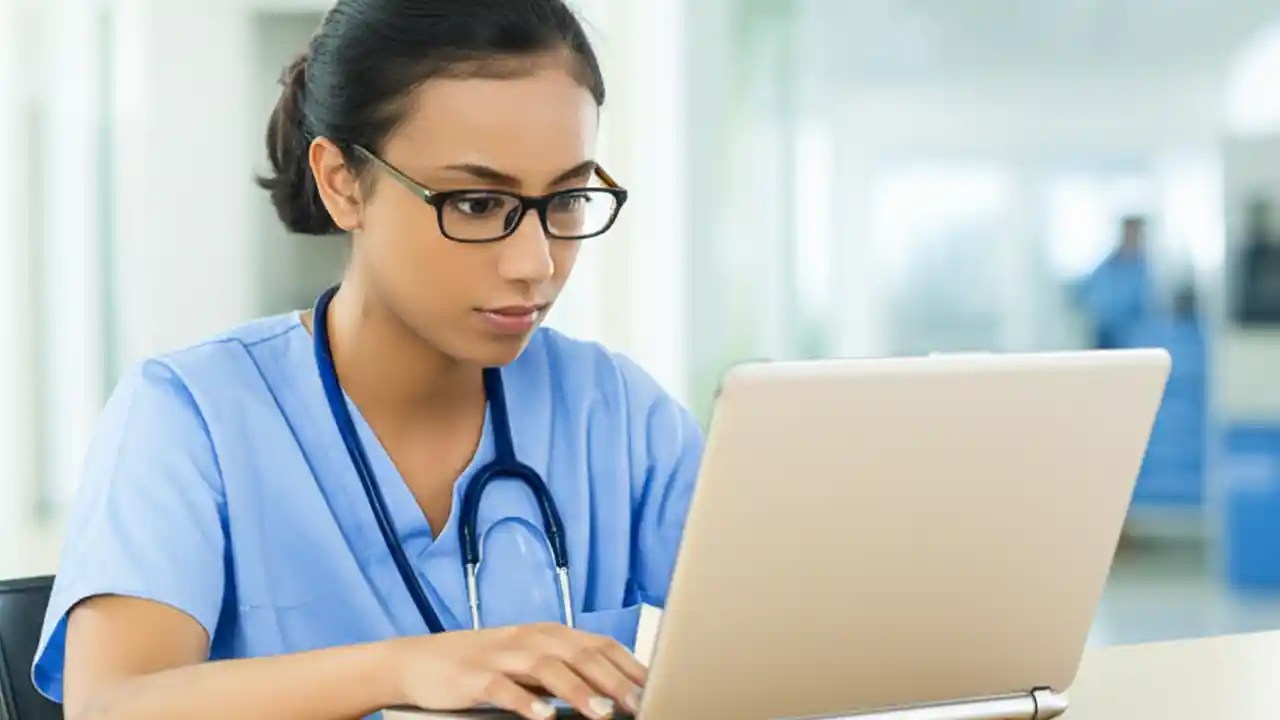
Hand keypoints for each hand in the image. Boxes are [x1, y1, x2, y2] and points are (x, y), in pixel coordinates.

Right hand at [389, 623, 646, 718]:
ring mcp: (501, 656)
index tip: (656, 689)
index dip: (630, 667)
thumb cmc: (484, 664)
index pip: (600, 645)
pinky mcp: (474, 676)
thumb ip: (567, 669)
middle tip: (639, 705)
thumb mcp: (529, 661)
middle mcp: (530, 639)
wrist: (417, 661)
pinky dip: (524, 702)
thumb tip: (617, 691)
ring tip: (602, 714)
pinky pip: (502, 689)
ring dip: (578, 691)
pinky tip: (542, 717)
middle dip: (614, 681)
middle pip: (580, 655)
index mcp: (550, 634)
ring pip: (547, 668)